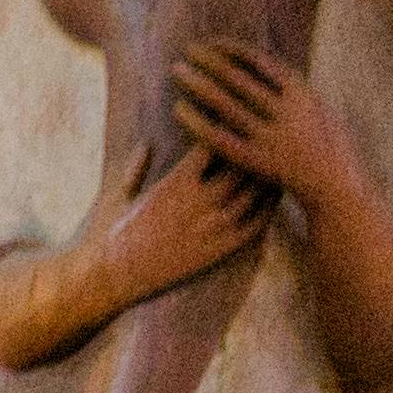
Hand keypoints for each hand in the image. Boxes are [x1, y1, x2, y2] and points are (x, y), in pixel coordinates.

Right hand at [112, 141, 271, 292]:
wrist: (118, 272)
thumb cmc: (114, 230)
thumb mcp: (122, 190)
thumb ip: (137, 165)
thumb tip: (146, 145)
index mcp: (176, 182)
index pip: (211, 144)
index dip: (224, 129)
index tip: (233, 120)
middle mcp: (198, 203)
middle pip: (237, 168)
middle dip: (252, 150)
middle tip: (267, 138)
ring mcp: (210, 229)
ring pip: (250, 197)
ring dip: (264, 179)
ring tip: (278, 165)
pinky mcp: (218, 251)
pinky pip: (251, 228)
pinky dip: (265, 212)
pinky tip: (274, 202)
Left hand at [174, 41, 348, 210]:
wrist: (339, 191)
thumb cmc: (328, 148)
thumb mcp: (319, 109)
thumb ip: (292, 88)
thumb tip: (264, 65)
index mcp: (302, 93)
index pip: (258, 60)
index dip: (229, 49)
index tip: (210, 44)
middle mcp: (287, 112)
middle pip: (237, 78)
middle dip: (209, 61)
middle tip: (186, 50)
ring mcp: (273, 138)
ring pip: (226, 104)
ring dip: (198, 84)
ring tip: (177, 71)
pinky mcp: (259, 162)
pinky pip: (221, 138)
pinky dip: (198, 122)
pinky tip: (179, 110)